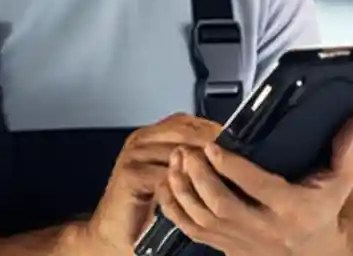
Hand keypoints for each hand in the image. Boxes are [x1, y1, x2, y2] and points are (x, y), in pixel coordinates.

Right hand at [85, 113, 221, 252]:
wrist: (116, 230)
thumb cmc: (147, 206)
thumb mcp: (172, 177)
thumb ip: (189, 161)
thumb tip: (228, 154)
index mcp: (151, 136)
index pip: (187, 122)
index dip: (212, 132)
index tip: (236, 147)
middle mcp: (140, 140)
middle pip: (184, 132)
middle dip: (210, 149)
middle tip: (232, 167)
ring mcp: (133, 156)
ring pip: (178, 153)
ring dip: (201, 168)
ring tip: (219, 184)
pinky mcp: (130, 176)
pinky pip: (166, 176)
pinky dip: (184, 186)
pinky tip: (197, 198)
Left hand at [156, 113, 352, 254]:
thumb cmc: (327, 216)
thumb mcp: (340, 184)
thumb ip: (344, 150)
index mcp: (293, 209)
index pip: (256, 186)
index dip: (230, 166)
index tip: (212, 145)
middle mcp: (266, 229)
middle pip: (221, 204)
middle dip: (198, 175)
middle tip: (186, 151)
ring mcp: (244, 242)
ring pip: (202, 219)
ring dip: (182, 189)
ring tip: (175, 162)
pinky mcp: (229, 249)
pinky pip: (193, 233)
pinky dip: (174, 210)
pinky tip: (167, 187)